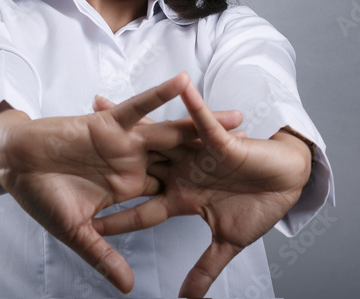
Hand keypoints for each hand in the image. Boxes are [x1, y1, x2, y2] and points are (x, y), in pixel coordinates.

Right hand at [0, 71, 241, 294]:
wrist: (13, 165)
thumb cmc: (41, 197)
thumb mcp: (78, 233)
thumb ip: (105, 255)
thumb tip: (128, 288)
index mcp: (130, 188)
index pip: (174, 192)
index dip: (204, 194)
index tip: (238, 198)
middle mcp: (134, 163)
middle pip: (185, 160)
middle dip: (218, 157)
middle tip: (257, 155)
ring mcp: (124, 143)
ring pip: (171, 132)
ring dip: (203, 123)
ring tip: (239, 119)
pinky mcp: (108, 124)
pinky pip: (140, 107)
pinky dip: (160, 95)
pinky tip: (184, 83)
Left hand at [92, 74, 312, 297]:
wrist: (289, 183)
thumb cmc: (260, 207)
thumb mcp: (228, 243)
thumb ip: (204, 269)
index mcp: (182, 198)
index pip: (141, 210)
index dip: (116, 219)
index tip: (84, 225)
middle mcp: (182, 173)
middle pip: (136, 165)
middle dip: (103, 158)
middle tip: (69, 148)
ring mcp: (198, 154)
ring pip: (157, 136)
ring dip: (129, 122)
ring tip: (97, 104)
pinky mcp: (220, 140)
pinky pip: (200, 121)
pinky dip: (189, 107)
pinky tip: (173, 90)